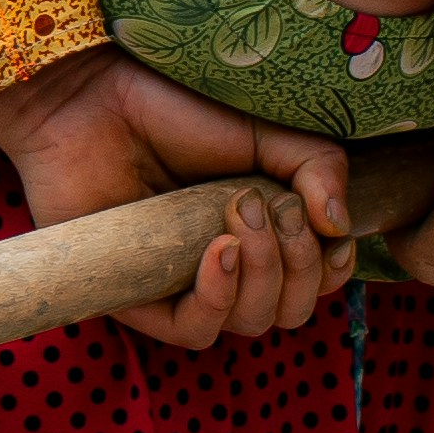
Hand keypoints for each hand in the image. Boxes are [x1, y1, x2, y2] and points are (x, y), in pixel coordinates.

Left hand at [0, 46, 354, 353]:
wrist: (94, 100)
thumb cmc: (175, 111)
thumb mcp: (267, 132)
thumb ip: (317, 167)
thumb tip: (339, 227)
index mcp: (260, 234)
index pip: (313, 284)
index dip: (331, 270)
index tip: (330, 233)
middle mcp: (225, 268)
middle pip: (289, 310)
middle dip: (298, 266)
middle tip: (273, 209)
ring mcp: (181, 286)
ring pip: (250, 324)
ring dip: (263, 274)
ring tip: (239, 217)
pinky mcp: (138, 300)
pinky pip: (195, 332)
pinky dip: (219, 300)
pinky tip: (219, 253)